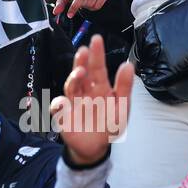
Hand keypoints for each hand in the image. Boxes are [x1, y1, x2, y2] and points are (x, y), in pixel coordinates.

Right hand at [51, 36, 132, 165]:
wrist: (94, 147)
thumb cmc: (109, 124)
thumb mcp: (122, 107)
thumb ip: (124, 87)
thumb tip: (128, 64)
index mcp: (100, 88)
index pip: (98, 68)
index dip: (96, 54)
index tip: (96, 39)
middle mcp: (85, 91)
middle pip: (82, 73)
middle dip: (81, 61)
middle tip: (83, 50)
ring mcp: (73, 101)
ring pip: (70, 86)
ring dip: (74, 78)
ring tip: (80, 72)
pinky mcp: (63, 114)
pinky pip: (58, 107)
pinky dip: (58, 104)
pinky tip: (63, 104)